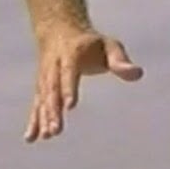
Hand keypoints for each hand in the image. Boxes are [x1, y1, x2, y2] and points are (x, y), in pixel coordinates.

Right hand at [23, 26, 141, 142]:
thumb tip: (138, 73)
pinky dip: (34, 121)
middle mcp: (54, 66)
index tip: (70, 106)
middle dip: (53, 110)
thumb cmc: (91, 43)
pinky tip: (31, 139)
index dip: (68, 88)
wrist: (59, 30)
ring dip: (44, 118)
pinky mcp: (41, 87)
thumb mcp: (109, 46)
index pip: (68, 72)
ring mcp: (45, 77)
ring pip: (43, 99)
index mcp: (71, 54)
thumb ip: (120, 61)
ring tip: (48, 136)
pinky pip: (36, 105)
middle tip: (56, 131)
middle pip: (52, 89)